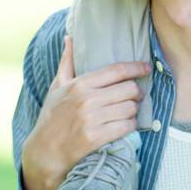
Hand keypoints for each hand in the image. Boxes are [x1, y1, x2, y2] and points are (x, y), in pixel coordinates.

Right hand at [21, 34, 150, 189]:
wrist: (44, 151)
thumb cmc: (52, 117)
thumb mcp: (56, 87)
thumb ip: (66, 62)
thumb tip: (69, 37)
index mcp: (79, 84)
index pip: (116, 70)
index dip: (136, 68)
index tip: (146, 68)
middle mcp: (87, 100)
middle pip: (128, 89)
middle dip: (137, 92)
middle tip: (137, 95)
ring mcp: (92, 119)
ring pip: (130, 108)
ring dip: (134, 110)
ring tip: (130, 110)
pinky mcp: (97, 138)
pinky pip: (126, 127)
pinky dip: (131, 125)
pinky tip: (126, 124)